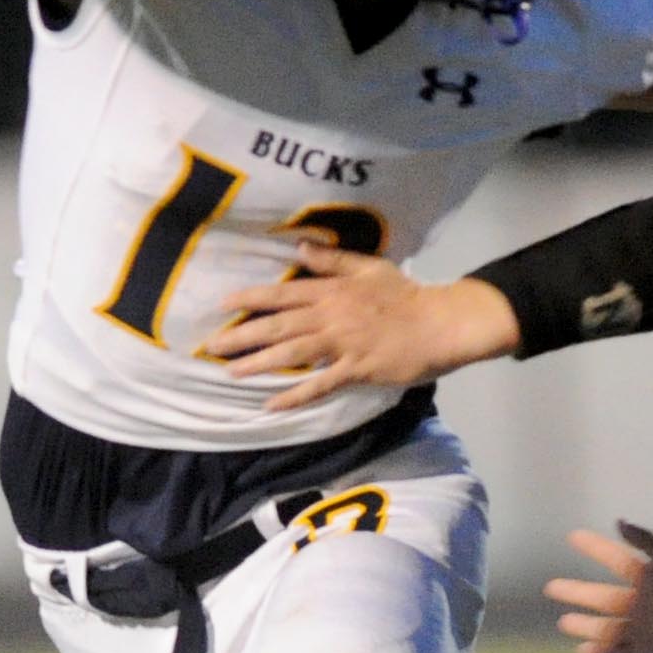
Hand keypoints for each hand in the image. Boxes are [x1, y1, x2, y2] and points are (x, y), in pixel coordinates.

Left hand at [205, 246, 520, 410]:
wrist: (441, 323)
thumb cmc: (406, 295)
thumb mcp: (369, 268)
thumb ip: (332, 260)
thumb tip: (299, 248)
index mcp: (333, 291)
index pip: (284, 293)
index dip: (251, 297)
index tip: (223, 303)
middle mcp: (331, 316)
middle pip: (279, 325)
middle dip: (243, 334)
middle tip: (211, 346)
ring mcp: (343, 344)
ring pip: (292, 354)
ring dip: (259, 364)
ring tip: (231, 372)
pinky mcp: (356, 370)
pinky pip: (319, 385)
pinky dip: (294, 395)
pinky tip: (271, 404)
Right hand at [543, 524, 652, 652]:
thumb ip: (648, 541)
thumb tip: (618, 521)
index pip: (617, 560)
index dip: (595, 548)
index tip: (572, 536)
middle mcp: (646, 607)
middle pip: (603, 596)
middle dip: (577, 591)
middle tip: (550, 586)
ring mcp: (643, 635)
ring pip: (606, 628)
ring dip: (584, 624)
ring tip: (563, 621)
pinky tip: (581, 651)